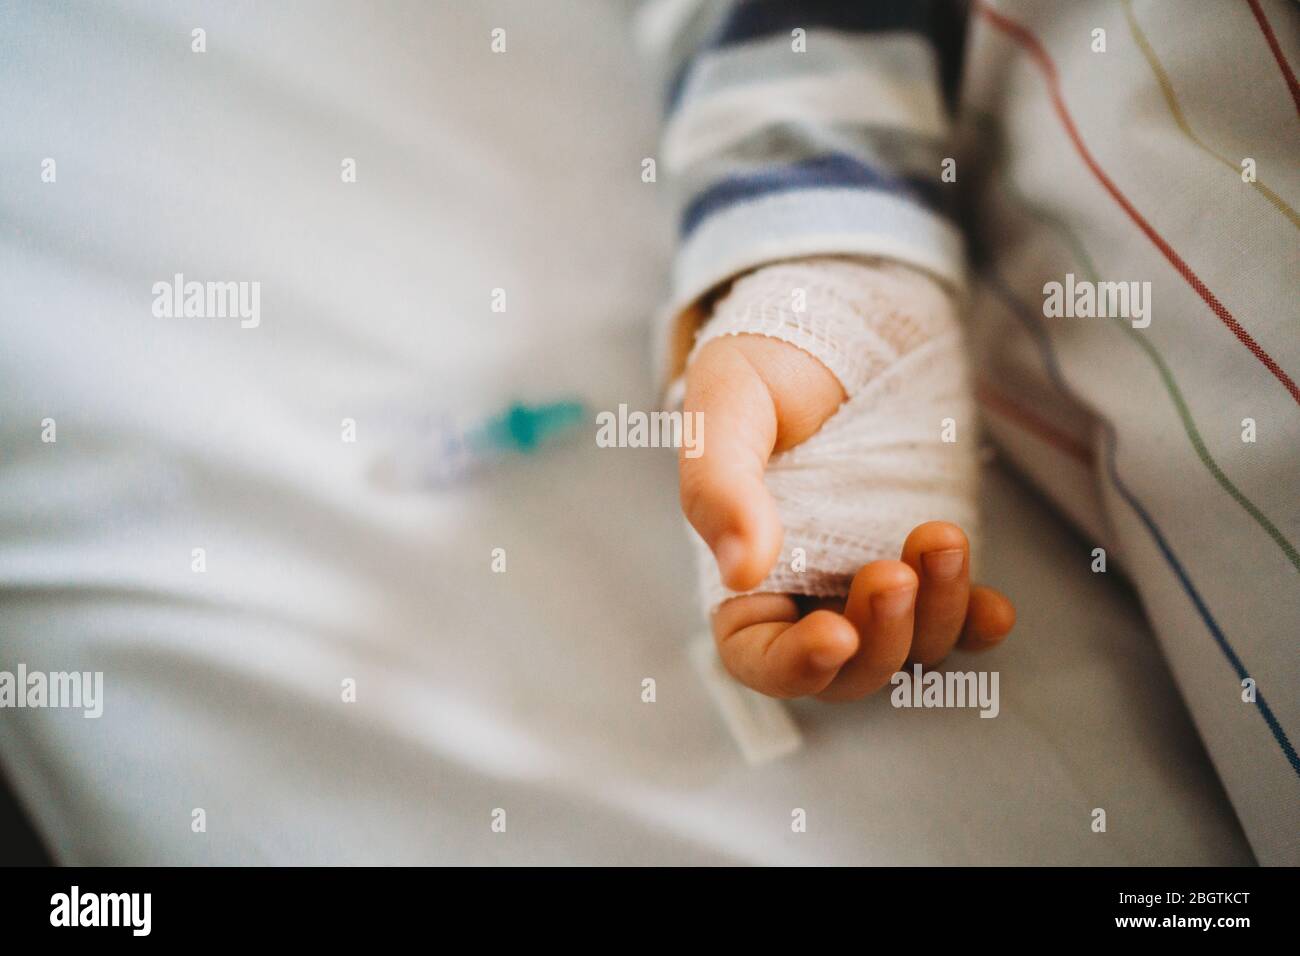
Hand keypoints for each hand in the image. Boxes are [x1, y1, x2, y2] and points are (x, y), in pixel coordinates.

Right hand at [681, 333, 1015, 700]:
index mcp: (743, 576)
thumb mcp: (728, 407)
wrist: (843, 329)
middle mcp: (807, 596)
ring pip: (909, 649)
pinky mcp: (930, 568)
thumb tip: (741, 570)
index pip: (756, 655)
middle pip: (844, 668)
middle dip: (878, 637)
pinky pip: (959, 621)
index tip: (833, 637)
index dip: (791, 665)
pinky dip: (978, 624)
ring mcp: (871, 586)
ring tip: (942, 538)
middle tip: (894, 574)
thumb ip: (719, 485)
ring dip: (933, 614)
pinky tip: (998, 609)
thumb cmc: (766, 367)